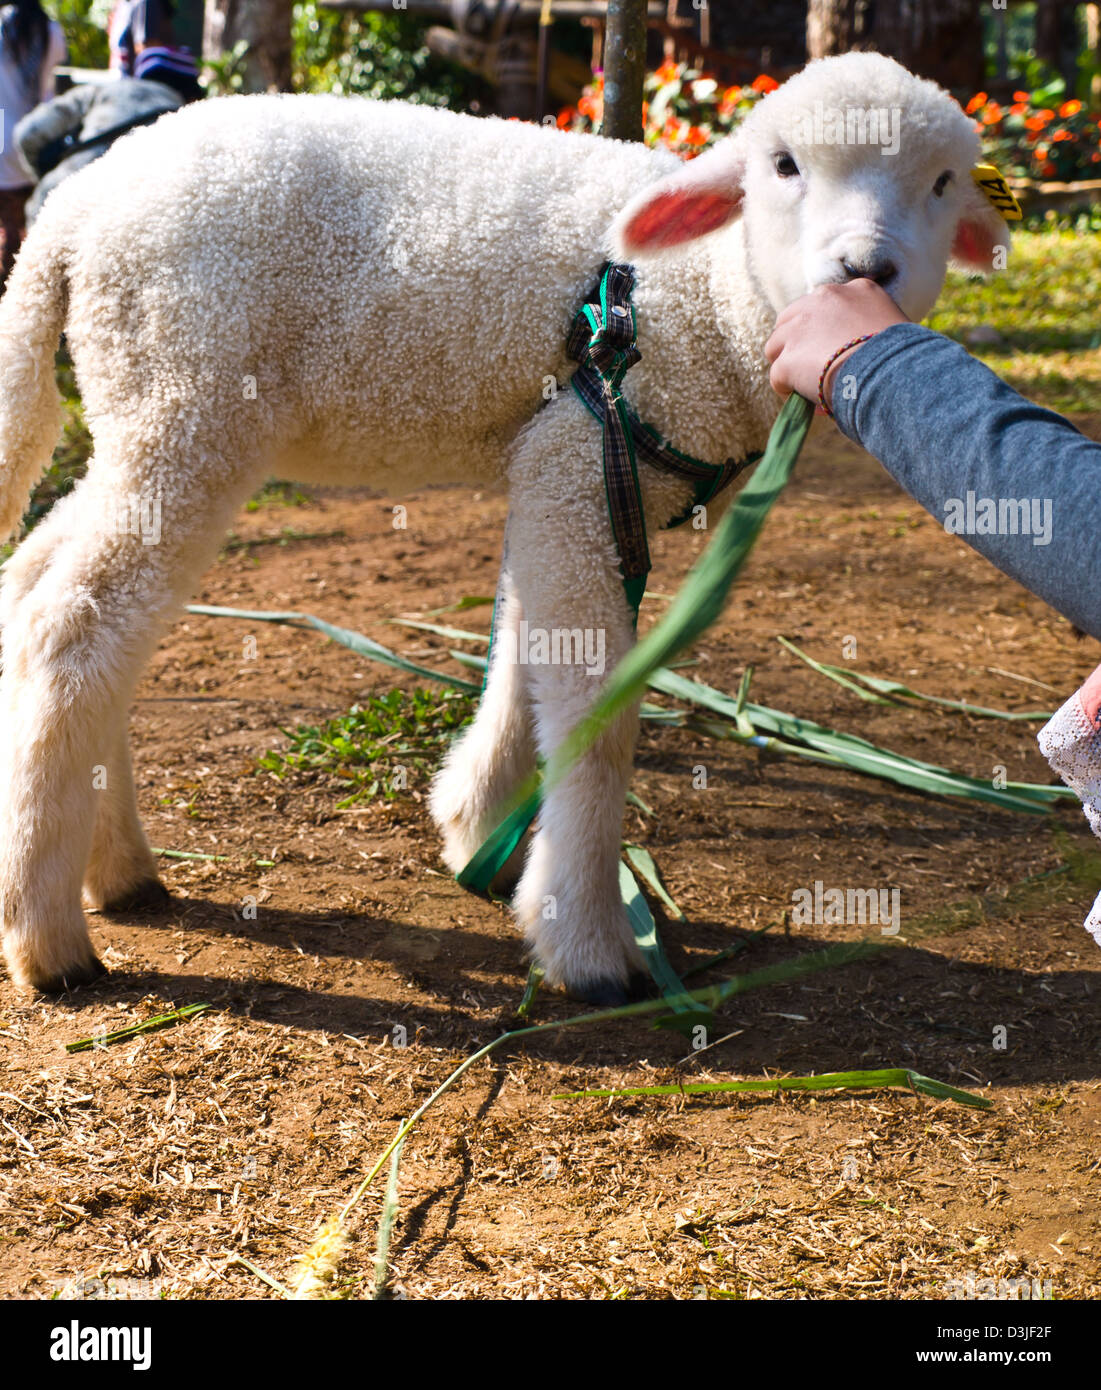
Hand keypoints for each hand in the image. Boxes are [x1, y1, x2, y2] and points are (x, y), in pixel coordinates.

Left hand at [764, 280, 908, 409]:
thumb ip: (870, 327)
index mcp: (857, 290)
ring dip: (786, 363)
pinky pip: (777, 375)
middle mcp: (825, 299)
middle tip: (808, 366)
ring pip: (776, 345)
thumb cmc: (904, 361)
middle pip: (791, 318)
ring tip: (802, 384)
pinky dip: (786, 388)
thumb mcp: (892, 329)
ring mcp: (802, 327)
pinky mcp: (789, 358)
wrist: (895, 375)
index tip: (829, 348)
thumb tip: (858, 351)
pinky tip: (803, 398)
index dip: (822, 329)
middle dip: (796, 342)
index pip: (824, 304)